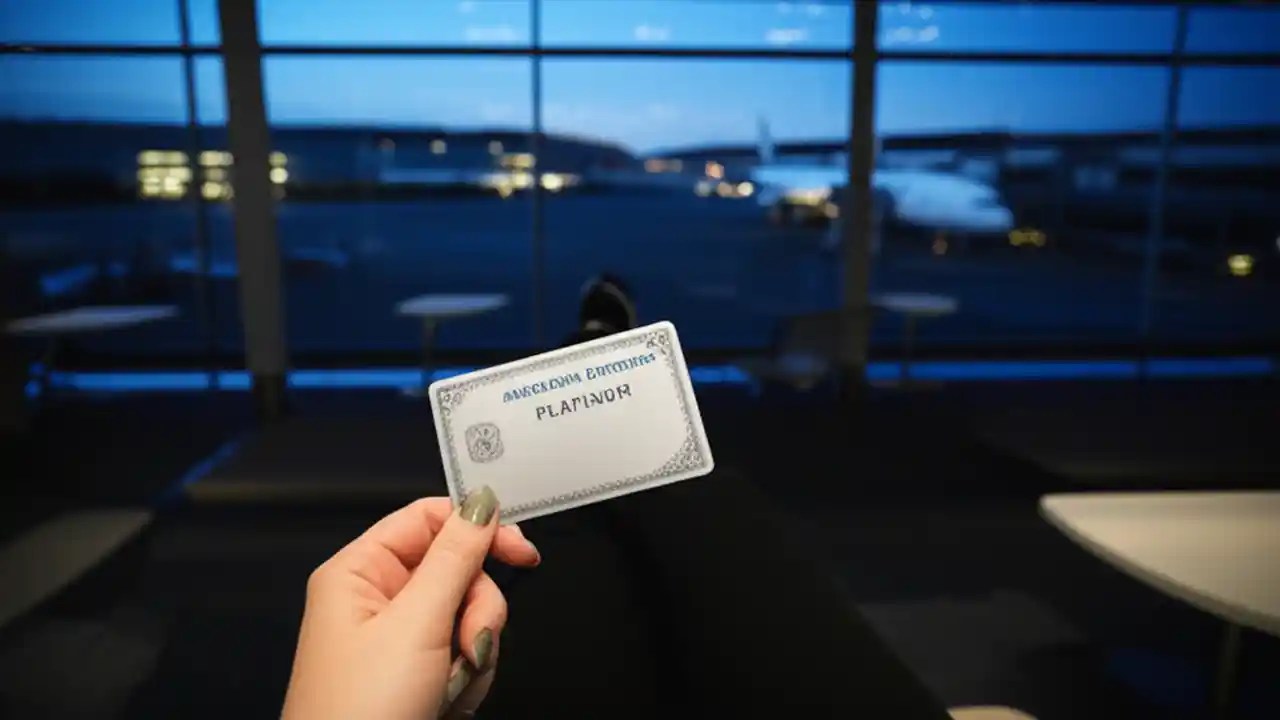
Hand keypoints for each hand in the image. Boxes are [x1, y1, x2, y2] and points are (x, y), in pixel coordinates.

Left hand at [282, 487, 538, 718]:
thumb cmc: (357, 715)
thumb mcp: (415, 624)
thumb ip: (455, 558)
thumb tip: (480, 503)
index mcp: (359, 572)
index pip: (428, 519)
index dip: (477, 528)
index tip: (520, 550)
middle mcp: (376, 601)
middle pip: (458, 571)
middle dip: (475, 610)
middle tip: (466, 641)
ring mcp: (398, 640)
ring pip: (469, 615)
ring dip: (472, 651)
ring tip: (447, 685)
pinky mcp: (417, 674)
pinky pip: (465, 654)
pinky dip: (466, 679)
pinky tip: (446, 702)